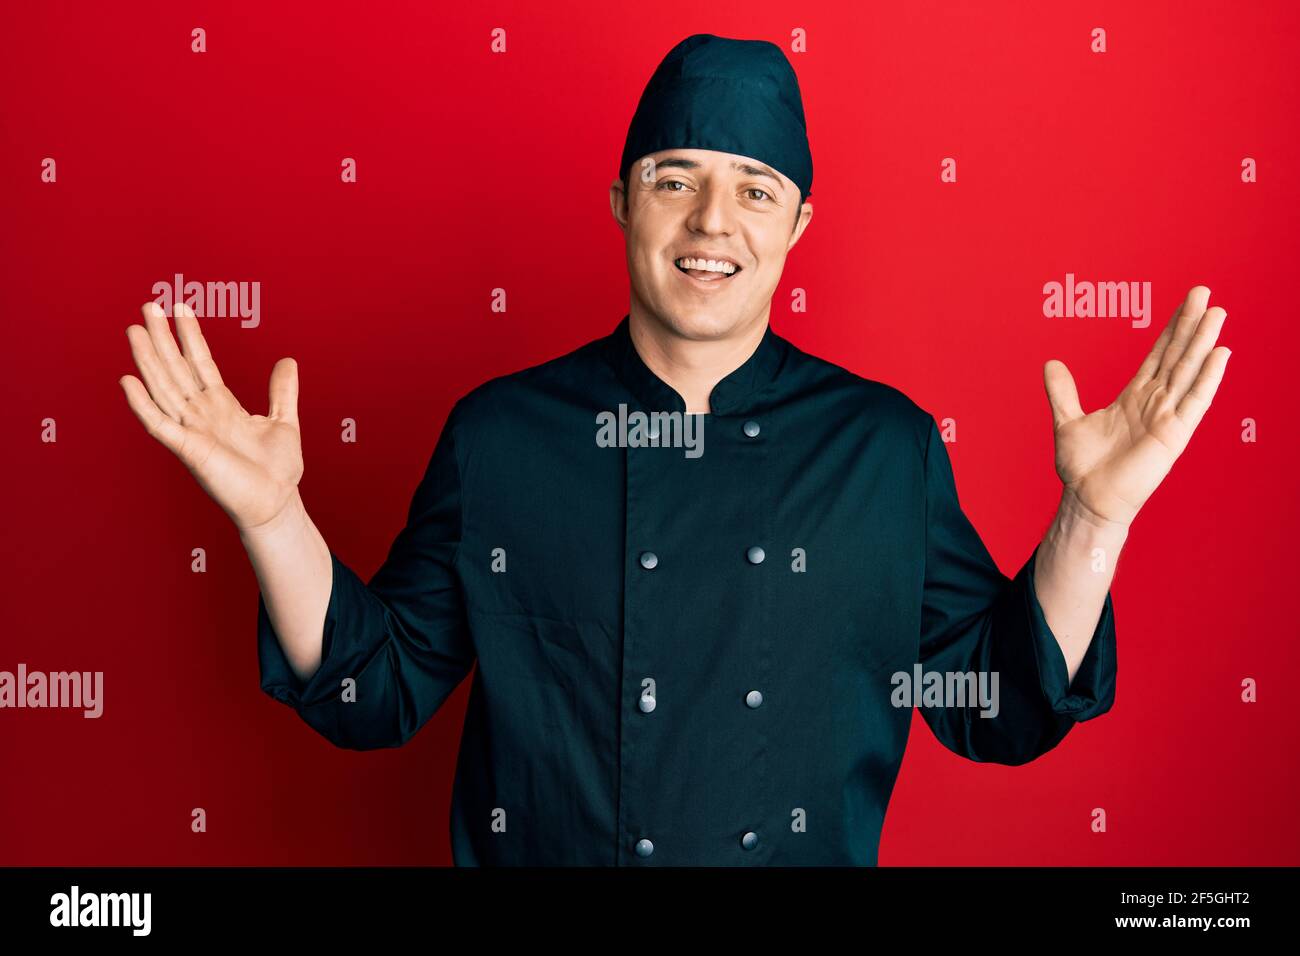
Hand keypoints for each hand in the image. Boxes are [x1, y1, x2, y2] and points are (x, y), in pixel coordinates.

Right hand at [119, 302, 304, 532]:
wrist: (277, 503)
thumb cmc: (278, 469)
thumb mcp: (285, 421)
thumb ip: (282, 392)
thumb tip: (288, 361)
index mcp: (222, 406)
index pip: (200, 363)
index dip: (189, 336)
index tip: (180, 307)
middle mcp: (201, 414)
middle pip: (176, 369)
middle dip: (162, 338)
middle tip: (149, 305)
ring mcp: (192, 431)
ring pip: (164, 388)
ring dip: (148, 360)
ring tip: (135, 330)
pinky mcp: (188, 450)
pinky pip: (159, 424)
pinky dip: (142, 404)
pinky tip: (128, 381)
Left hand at [1042, 285, 1230, 527]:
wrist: (1087, 498)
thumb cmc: (1083, 466)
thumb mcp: (1067, 420)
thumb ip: (1062, 392)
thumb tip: (1050, 364)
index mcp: (1134, 397)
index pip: (1158, 354)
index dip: (1171, 328)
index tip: (1186, 302)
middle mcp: (1155, 402)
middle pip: (1177, 355)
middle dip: (1190, 324)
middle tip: (1204, 292)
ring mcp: (1167, 417)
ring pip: (1189, 371)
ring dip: (1203, 342)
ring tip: (1217, 313)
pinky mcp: (1174, 434)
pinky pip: (1195, 401)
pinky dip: (1208, 378)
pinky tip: (1221, 354)